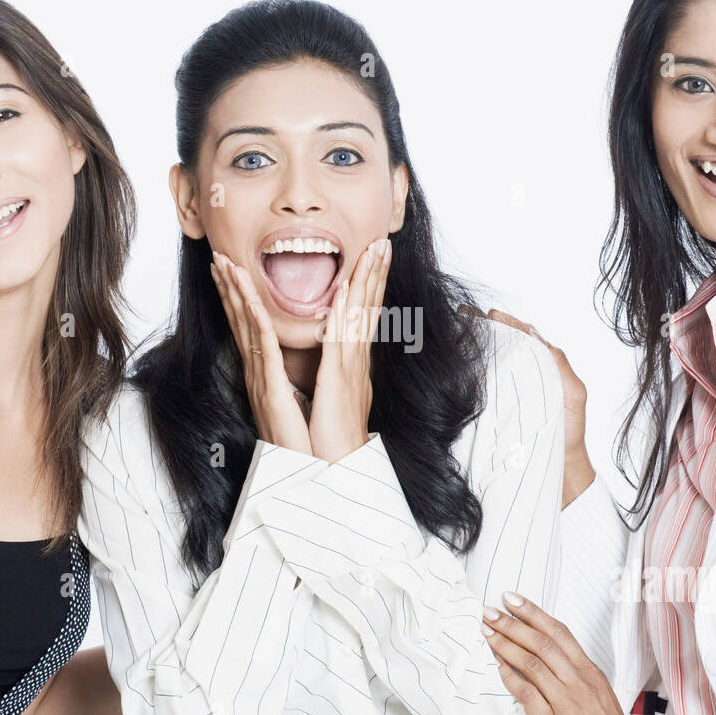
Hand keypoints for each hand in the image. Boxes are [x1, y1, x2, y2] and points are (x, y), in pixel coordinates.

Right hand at [210, 251, 311, 455]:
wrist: (305, 471)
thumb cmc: (303, 439)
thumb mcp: (292, 400)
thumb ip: (284, 379)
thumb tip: (283, 363)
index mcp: (265, 373)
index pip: (248, 327)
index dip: (237, 297)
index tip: (230, 270)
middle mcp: (258, 373)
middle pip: (239, 321)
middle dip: (228, 287)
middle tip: (217, 257)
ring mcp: (261, 380)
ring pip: (247, 328)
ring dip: (236, 295)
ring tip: (226, 267)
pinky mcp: (270, 389)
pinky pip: (264, 350)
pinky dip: (258, 322)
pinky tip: (251, 302)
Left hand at [308, 237, 390, 462]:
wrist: (339, 472)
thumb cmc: (332, 440)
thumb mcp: (334, 400)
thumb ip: (336, 375)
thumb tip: (337, 358)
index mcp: (352, 367)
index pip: (363, 318)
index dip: (370, 287)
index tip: (374, 258)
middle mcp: (356, 364)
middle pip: (368, 311)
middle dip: (375, 274)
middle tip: (383, 242)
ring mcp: (351, 371)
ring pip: (359, 318)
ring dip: (366, 282)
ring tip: (374, 251)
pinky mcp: (339, 382)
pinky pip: (341, 341)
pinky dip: (345, 313)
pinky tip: (348, 289)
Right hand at [466, 307, 594, 505]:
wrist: (560, 465)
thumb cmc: (570, 429)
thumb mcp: (573, 393)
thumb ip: (560, 364)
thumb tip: (536, 336)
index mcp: (541, 365)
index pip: (522, 336)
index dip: (506, 323)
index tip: (490, 314)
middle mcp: (522, 373)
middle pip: (501, 344)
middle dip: (483, 327)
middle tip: (465, 315)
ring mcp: (507, 389)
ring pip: (489, 361)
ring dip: (473, 344)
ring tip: (456, 329)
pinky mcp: (495, 407)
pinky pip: (481, 385)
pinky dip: (469, 371)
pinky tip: (457, 362)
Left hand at [481, 591, 650, 714]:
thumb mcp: (596, 688)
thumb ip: (572, 668)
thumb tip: (545, 650)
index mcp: (588, 671)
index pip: (558, 632)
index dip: (533, 613)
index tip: (513, 600)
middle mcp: (577, 682)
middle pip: (541, 643)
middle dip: (512, 624)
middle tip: (491, 612)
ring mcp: (565, 702)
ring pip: (532, 664)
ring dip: (505, 645)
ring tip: (488, 633)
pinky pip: (528, 695)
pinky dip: (510, 678)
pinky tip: (498, 667)